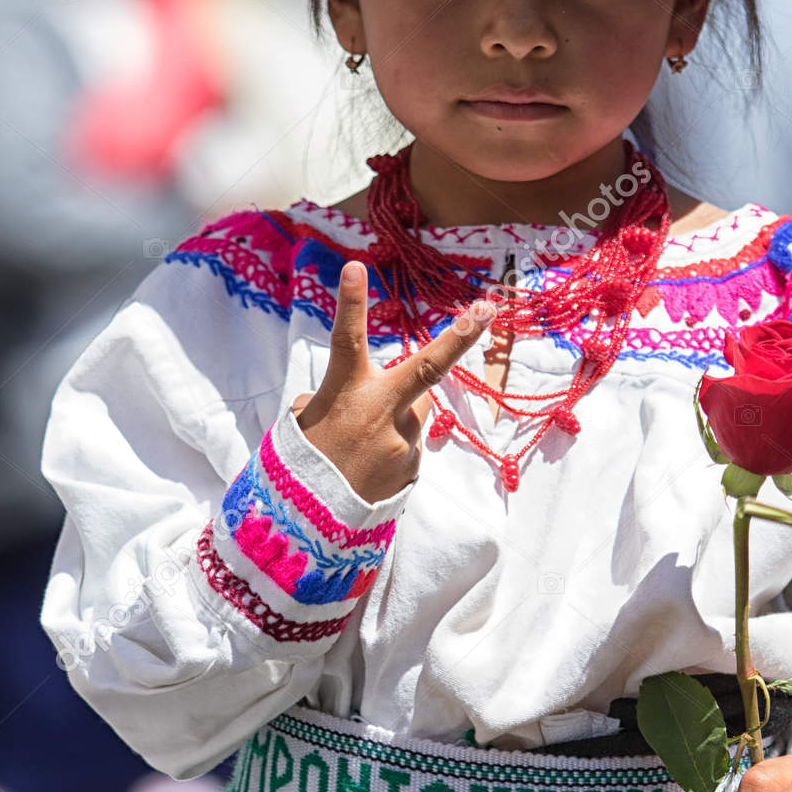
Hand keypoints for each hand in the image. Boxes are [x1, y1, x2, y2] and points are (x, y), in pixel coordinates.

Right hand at [288, 260, 495, 502]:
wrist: (310, 524)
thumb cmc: (303, 462)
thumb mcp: (306, 422)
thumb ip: (335, 398)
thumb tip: (363, 397)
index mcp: (345, 392)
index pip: (346, 339)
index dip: (350, 303)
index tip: (355, 266)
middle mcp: (379, 411)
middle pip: (428, 367)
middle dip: (461, 336)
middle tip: (488, 308)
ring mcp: (401, 440)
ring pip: (413, 413)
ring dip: (395, 420)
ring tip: (361, 449)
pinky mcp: (410, 466)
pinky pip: (407, 446)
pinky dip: (391, 451)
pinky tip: (368, 470)